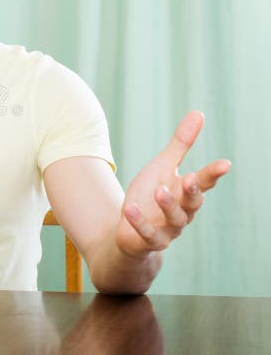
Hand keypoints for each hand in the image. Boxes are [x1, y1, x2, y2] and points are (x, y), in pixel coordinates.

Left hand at [116, 111, 230, 256]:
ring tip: (160, 190)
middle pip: (193, 202)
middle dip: (193, 191)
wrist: (131, 232)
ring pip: (174, 219)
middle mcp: (182, 212)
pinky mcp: (150, 241)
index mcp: (186, 191)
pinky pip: (147, 233)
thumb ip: (181, 144)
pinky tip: (129, 208)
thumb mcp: (163, 166)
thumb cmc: (151, 195)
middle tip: (191, 178)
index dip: (213, 173)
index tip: (225, 164)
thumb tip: (198, 113)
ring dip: (168, 205)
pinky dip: (139, 221)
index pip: (204, 182)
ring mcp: (168, 229)